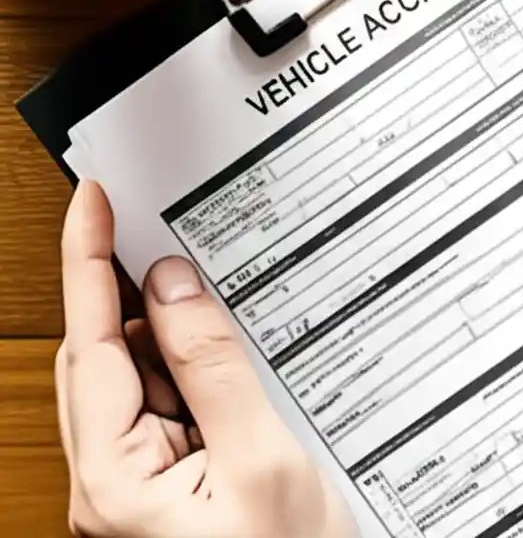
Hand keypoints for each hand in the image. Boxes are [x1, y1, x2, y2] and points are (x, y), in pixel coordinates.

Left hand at [55, 181, 356, 537]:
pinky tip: (229, 373)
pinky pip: (165, 412)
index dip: (89, 261)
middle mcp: (109, 486)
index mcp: (115, 483)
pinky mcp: (163, 491)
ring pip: (138, 384)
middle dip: (136, 300)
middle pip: (105, 360)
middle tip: (172, 240)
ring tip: (227, 331)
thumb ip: (212, 367)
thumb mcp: (264, 461)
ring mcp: (134, 490)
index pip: (91, 343)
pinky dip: (191, 380)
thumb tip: (174, 286)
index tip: (94, 202)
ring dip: (174, 345)